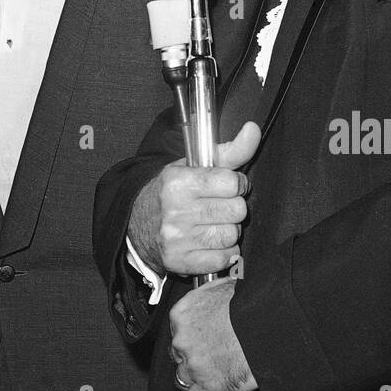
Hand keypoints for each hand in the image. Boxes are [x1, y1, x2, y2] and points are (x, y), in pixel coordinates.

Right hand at [128, 121, 259, 275]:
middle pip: (237, 210)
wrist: (137, 223)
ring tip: (213, 224)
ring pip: (232, 235)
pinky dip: (223, 252)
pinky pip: (224, 259)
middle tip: (219, 205)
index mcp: (178, 182)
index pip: (232, 183)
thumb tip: (254, 129)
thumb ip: (230, 150)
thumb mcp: (195, 165)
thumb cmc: (173, 191)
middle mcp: (176, 210)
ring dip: (229, 230)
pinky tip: (210, 242)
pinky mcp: (181, 261)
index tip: (227, 186)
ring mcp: (178, 239)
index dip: (236, 184)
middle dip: (233, 207)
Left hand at [169, 278, 256, 390]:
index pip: (176, 329)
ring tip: (212, 372)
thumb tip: (216, 291)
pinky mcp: (208, 387)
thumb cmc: (252, 306)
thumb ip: (211, 294)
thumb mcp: (227, 287)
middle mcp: (182, 340)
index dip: (191, 335)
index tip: (201, 337)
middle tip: (212, 354)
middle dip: (192, 355)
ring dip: (195, 376)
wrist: (269, 328)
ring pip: (183, 376)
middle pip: (178, 353)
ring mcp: (193, 365)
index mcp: (182, 313)